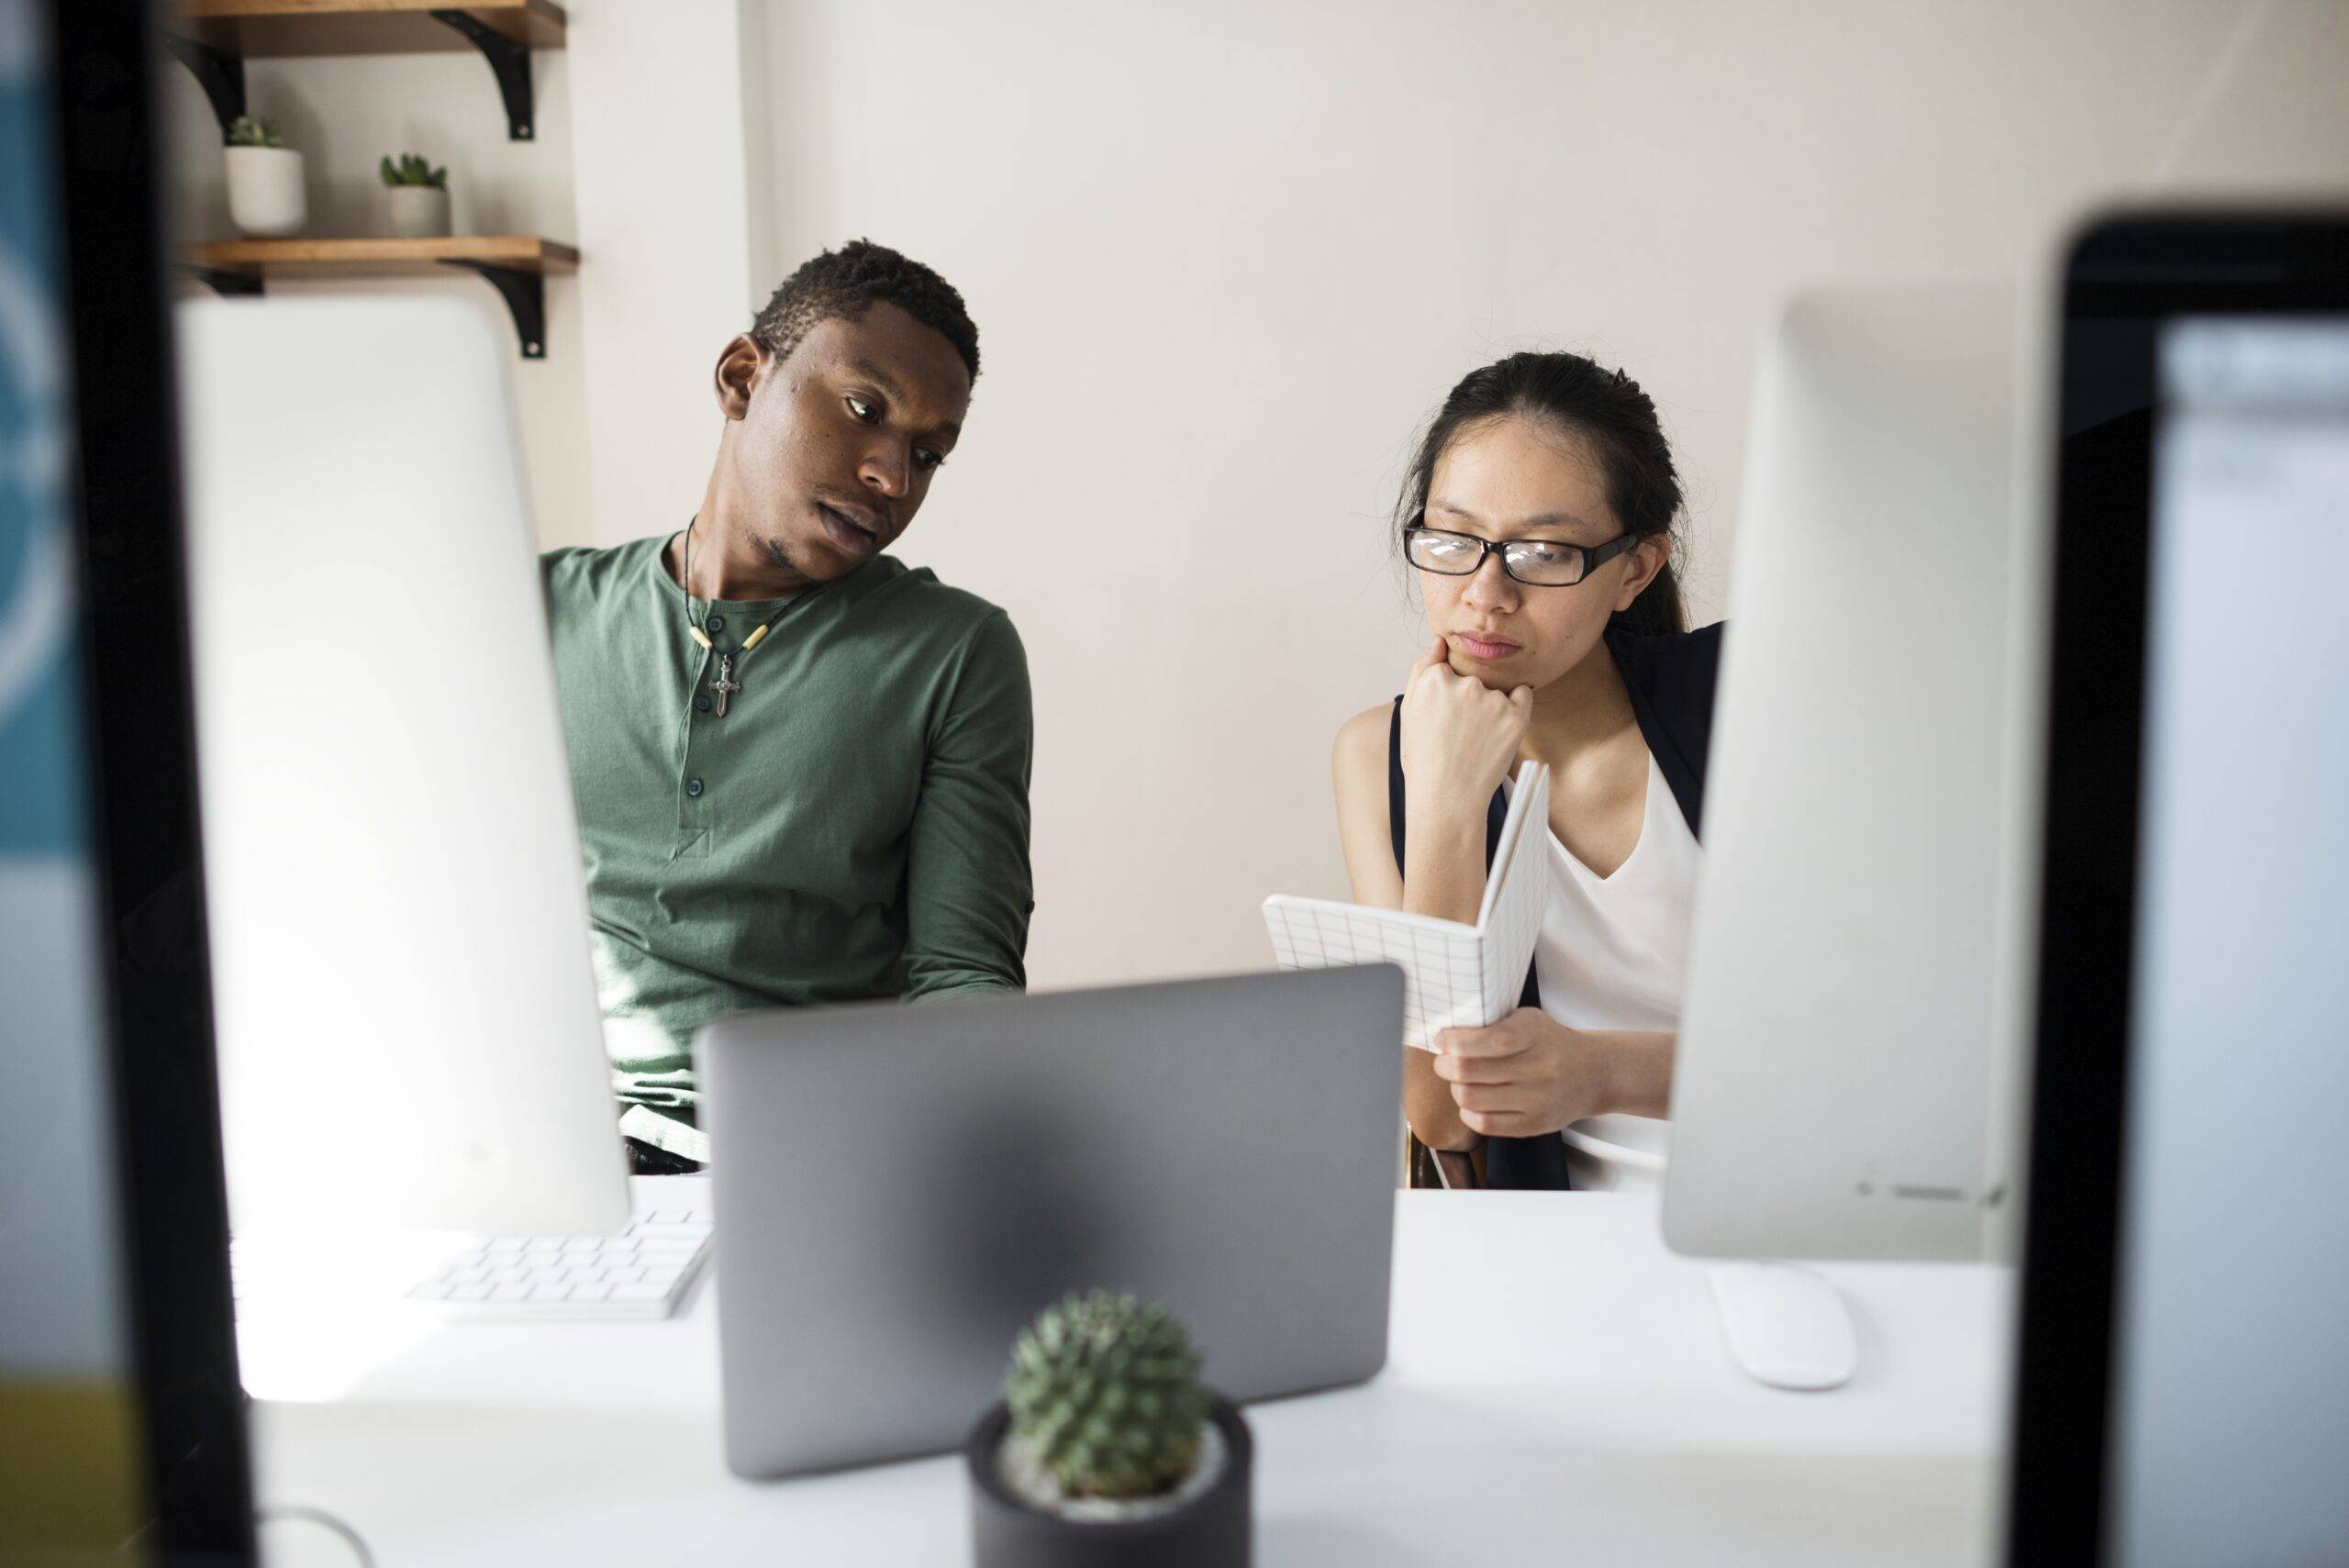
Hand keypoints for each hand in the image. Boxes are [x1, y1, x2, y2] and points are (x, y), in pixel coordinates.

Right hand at [1398, 635, 1531, 819]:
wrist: (1447, 799)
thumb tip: (1439, 641)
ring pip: (1496, 689)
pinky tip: (1499, 732)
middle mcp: (1463, 684)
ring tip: (1475, 742)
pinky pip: (1523, 696)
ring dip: (1491, 707)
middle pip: (1473, 679)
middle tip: (1459, 735)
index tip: (1445, 718)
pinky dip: (1516, 707)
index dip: (1447, 695)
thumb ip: (1422, 669)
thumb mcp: (1409, 711)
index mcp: (1433, 679)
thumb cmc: (1423, 759)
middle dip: (1469, 700)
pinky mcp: (1515, 717)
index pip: (1448, 670)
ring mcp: (1491, 700)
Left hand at [1430, 1008, 1610, 1137]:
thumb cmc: (1549, 1043)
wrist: (1593, 1074)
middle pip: (1470, 1071)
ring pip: (1471, 1098)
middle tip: (1443, 1061)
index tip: (1442, 1039)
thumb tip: (1444, 1039)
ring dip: (1455, 1088)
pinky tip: (1471, 1101)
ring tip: (1459, 1081)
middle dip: (1445, 1065)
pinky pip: (1485, 1124)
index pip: (1488, 1040)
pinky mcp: (1535, 1124)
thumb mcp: (1527, 1021)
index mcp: (1535, 1034)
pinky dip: (1468, 1112)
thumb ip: (1491, 1025)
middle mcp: (1540, 1067)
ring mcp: (1538, 1099)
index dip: (1455, 1042)